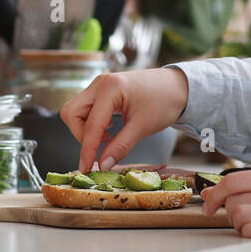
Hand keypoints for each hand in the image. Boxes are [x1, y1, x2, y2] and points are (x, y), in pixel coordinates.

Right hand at [60, 67, 189, 172]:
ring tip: (108, 137)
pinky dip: (92, 122)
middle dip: (81, 135)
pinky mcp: (103, 90)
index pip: (90, 125)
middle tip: (101, 146)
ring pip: (76, 110)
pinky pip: (87, 108)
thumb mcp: (143, 127)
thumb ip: (120, 146)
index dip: (87, 150)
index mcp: (110, 88)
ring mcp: (100, 85)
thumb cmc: (165, 101)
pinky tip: (110, 129)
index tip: (86, 168)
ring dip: (86, 128)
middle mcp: (100, 83)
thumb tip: (102, 165)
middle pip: (72, 113)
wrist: (179, 86)